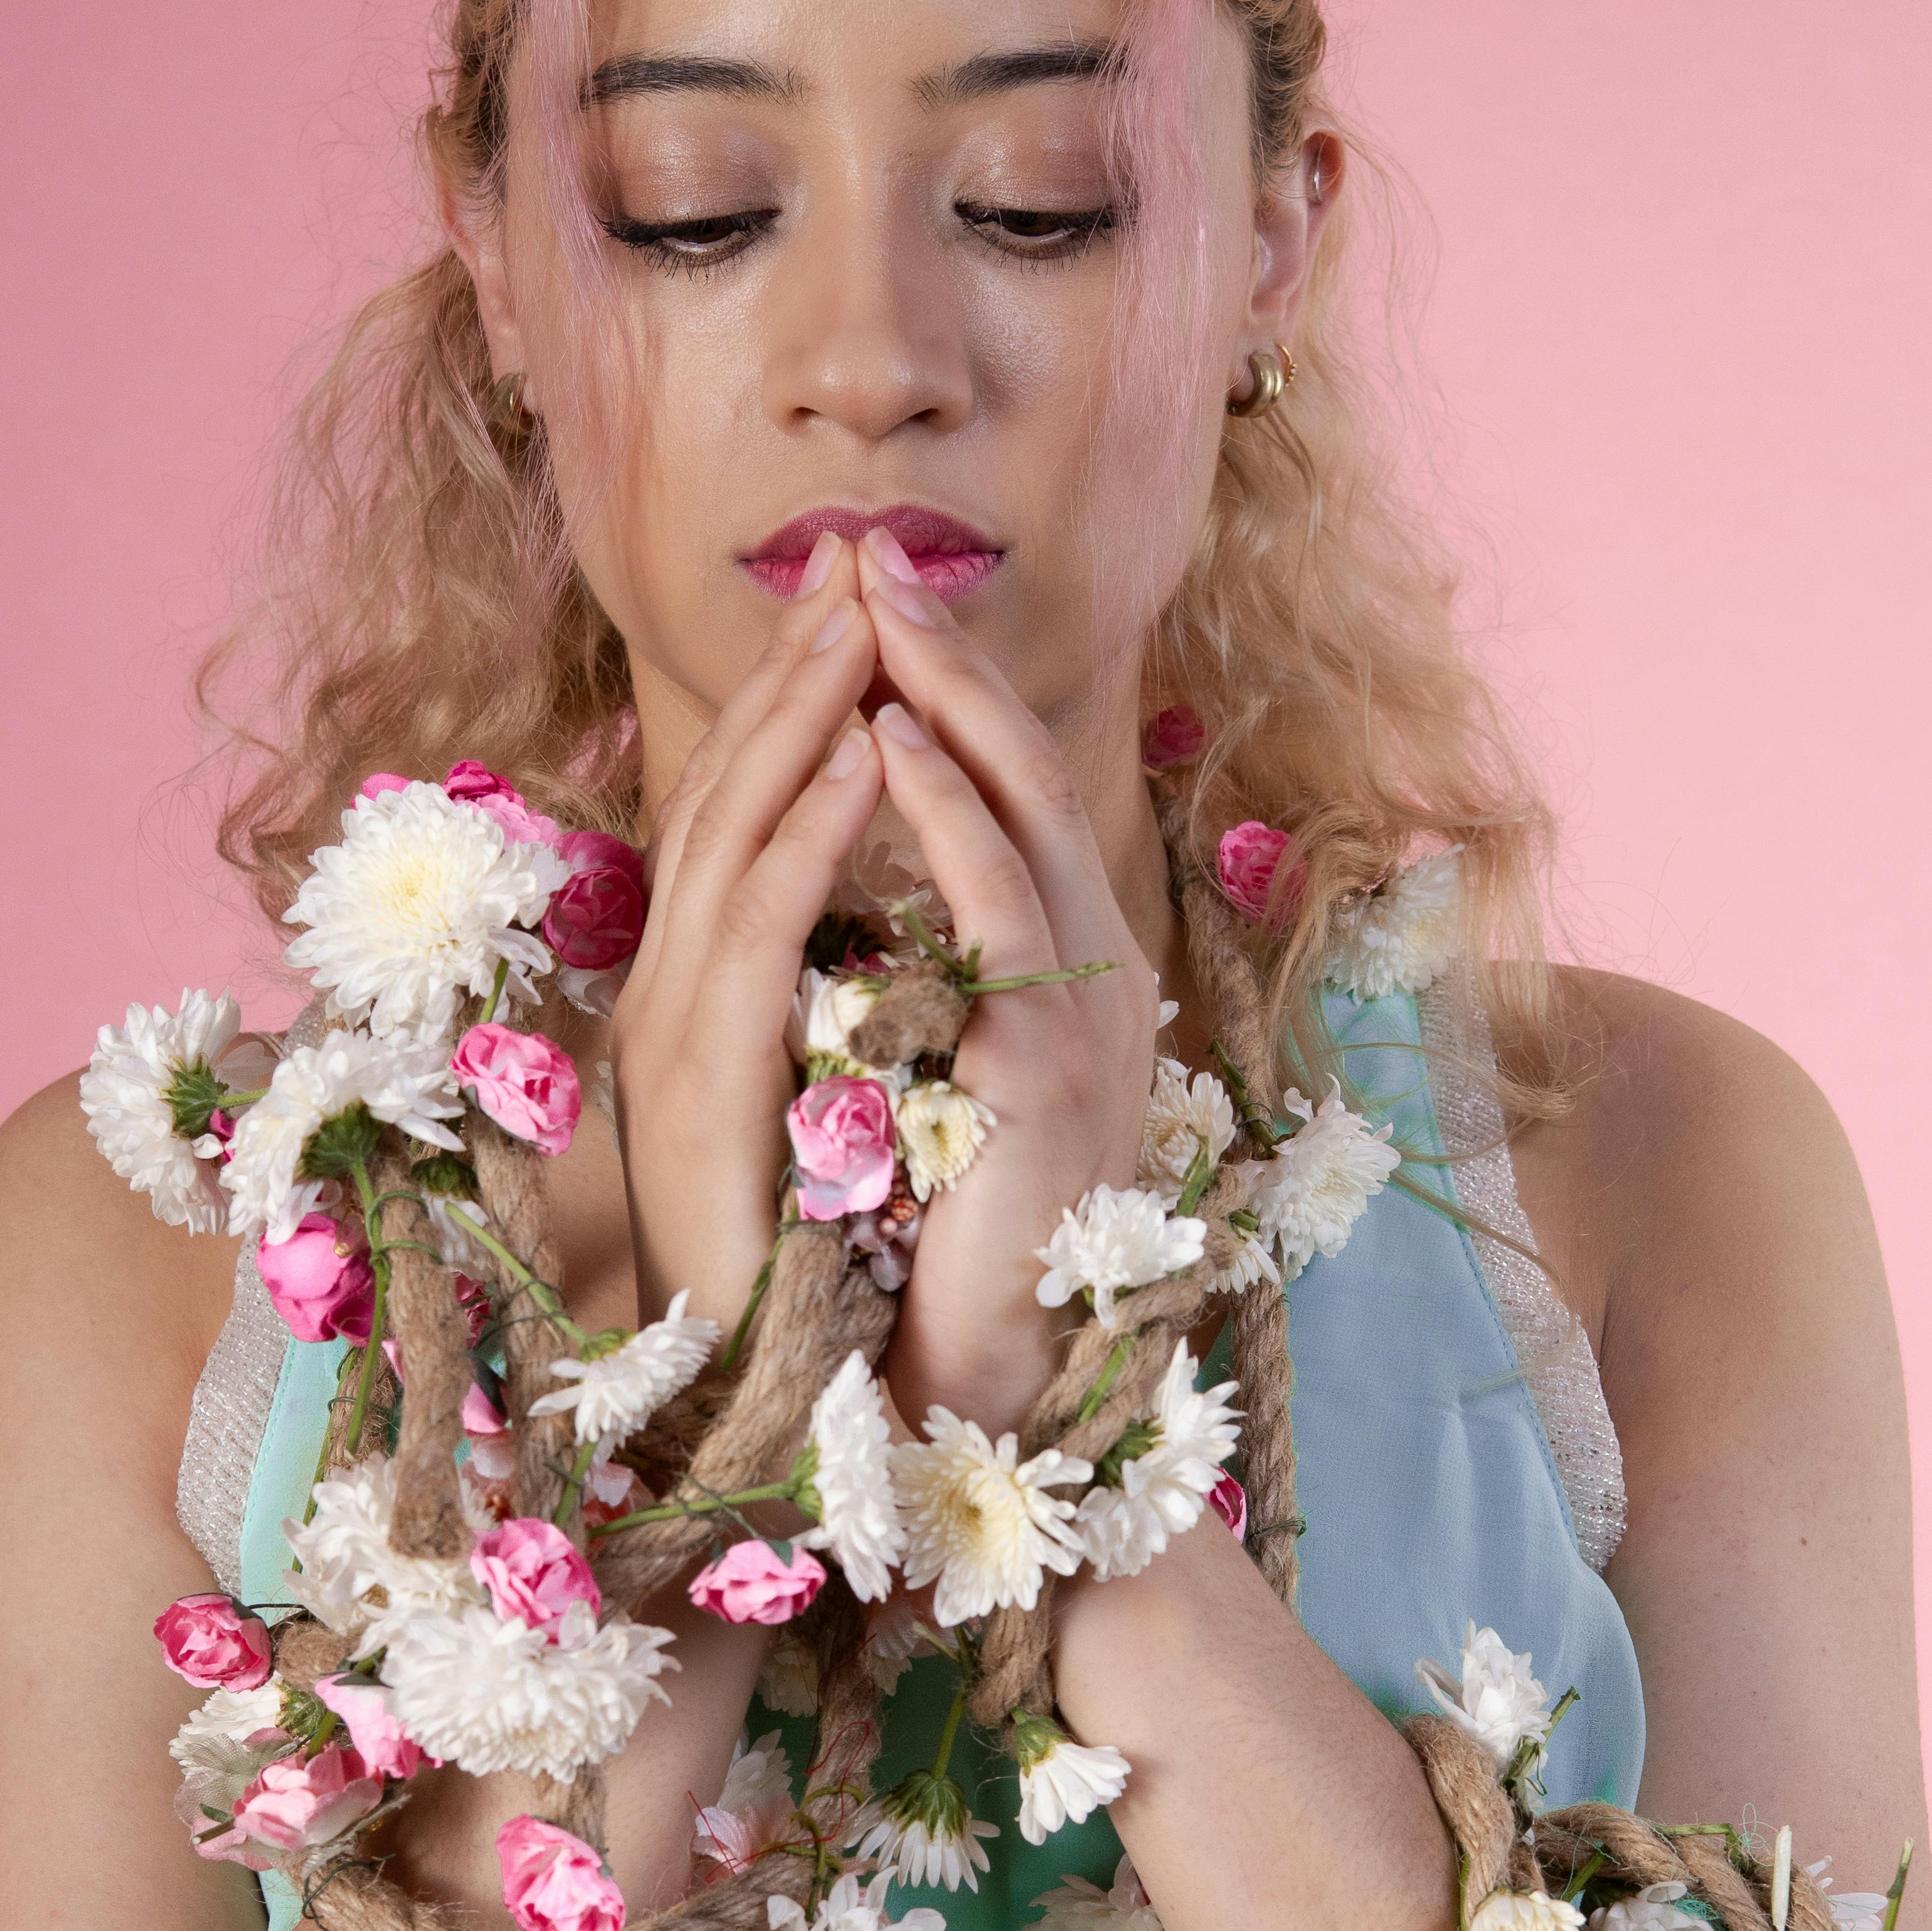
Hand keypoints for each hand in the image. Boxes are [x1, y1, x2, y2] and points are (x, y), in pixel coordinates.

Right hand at [609, 542, 884, 1337]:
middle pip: (723, 792)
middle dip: (794, 669)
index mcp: (691, 986)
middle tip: (857, 557)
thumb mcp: (804, 1094)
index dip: (792, 699)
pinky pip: (760, 933)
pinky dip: (811, 836)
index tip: (855, 604)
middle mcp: (664, 989)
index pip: (739, 809)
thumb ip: (813, 1001)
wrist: (741, 1404)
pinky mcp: (703, 1086)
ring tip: (862, 620)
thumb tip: (862, 918)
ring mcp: (672, 1031)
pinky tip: (862, 761)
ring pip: (731, 835)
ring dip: (799, 719)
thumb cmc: (787, 1263)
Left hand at [854, 532, 1161, 1432]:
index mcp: (1052, 966)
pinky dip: (946, 816)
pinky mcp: (1048, 1070)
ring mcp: (1080, 1017)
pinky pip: (995, 914)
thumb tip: (845, 869)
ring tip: (877, 607)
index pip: (997, 791)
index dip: (939, 685)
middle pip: (1021, 774)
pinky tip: (892, 741)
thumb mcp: (914, 1059)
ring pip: (1020, 817)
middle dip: (944, 655)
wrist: (963, 1378)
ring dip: (946, 699)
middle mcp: (1086, 972)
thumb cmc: (927, 1234)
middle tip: (871, 552)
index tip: (866, 592)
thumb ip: (906, 962)